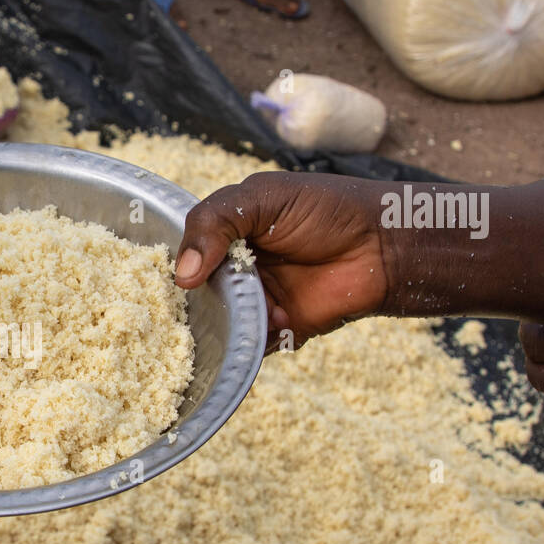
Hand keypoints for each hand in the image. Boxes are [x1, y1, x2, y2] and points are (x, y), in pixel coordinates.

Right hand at [174, 172, 386, 349]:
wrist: (383, 246)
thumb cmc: (327, 210)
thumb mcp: (262, 198)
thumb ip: (215, 222)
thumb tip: (183, 274)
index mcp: (225, 234)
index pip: (183, 253)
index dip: (171, 264)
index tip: (160, 277)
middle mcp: (234, 270)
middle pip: (195, 294)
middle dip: (195, 299)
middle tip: (205, 294)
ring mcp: (254, 303)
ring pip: (218, 323)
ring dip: (228, 320)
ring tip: (248, 306)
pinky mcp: (275, 331)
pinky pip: (248, 345)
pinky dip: (254, 338)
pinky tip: (279, 317)